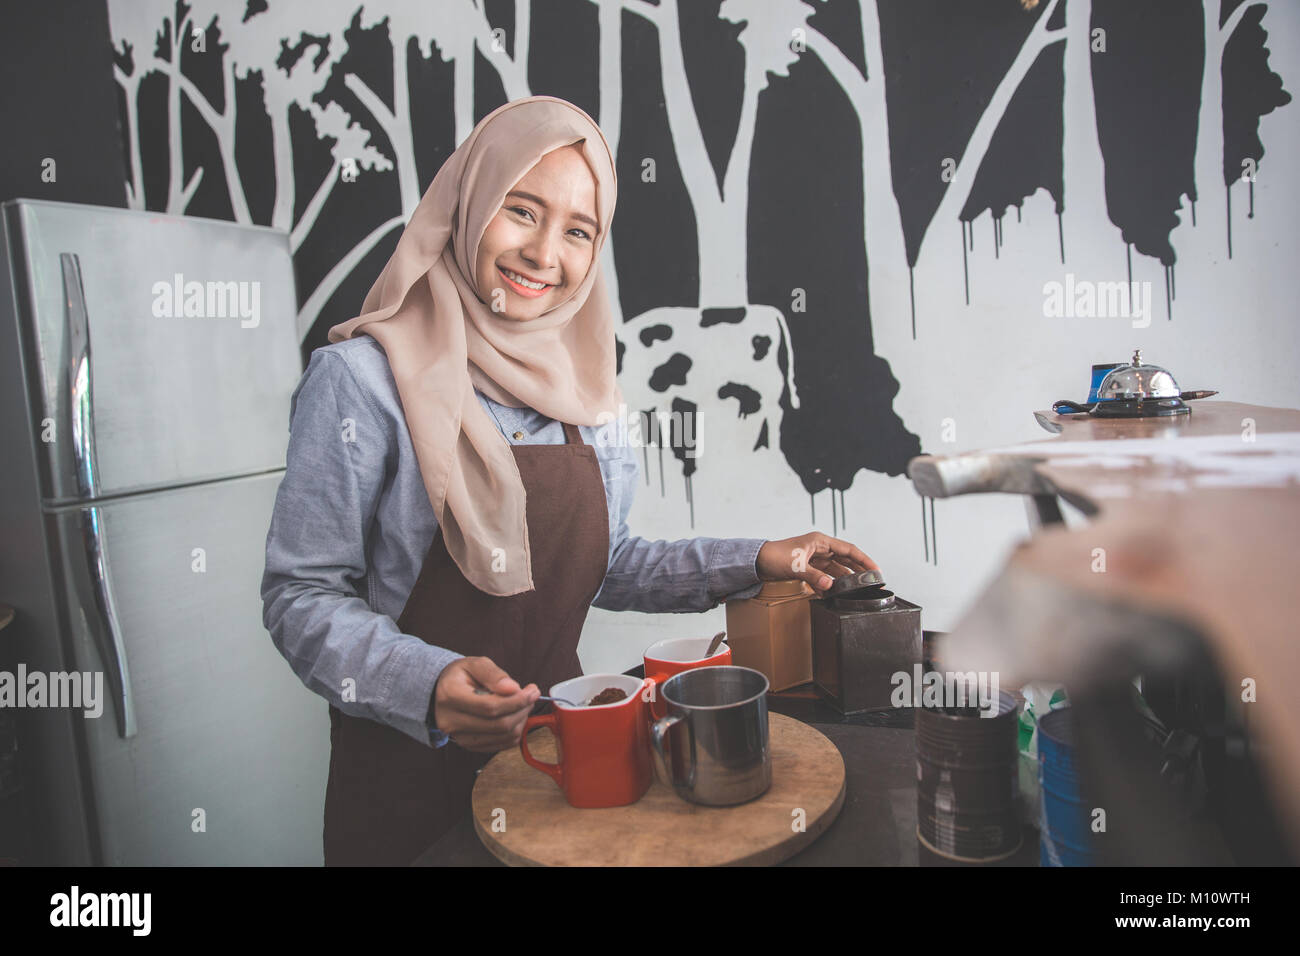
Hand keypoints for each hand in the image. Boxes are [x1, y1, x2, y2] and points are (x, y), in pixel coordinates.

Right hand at [433, 656, 539, 752]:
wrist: (440, 692)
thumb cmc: (460, 675)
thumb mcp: (474, 664)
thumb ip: (494, 674)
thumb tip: (513, 688)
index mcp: (450, 696)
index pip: (490, 707)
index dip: (517, 701)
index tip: (532, 690)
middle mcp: (451, 721)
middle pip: (498, 724)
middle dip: (522, 710)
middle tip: (531, 696)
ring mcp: (459, 737)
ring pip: (502, 736)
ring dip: (521, 720)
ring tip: (523, 704)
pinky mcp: (468, 745)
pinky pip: (500, 745)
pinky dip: (514, 731)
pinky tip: (515, 716)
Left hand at [756, 533, 880, 593]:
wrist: (757, 561)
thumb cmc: (774, 556)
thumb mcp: (796, 566)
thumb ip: (814, 577)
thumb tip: (830, 586)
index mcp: (820, 541)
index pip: (849, 550)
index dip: (864, 559)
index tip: (876, 569)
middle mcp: (820, 548)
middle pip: (846, 559)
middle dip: (859, 570)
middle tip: (872, 582)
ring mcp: (815, 558)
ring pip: (836, 569)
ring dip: (845, 579)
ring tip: (857, 590)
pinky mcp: (809, 568)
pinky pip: (825, 576)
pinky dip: (831, 584)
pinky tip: (836, 593)